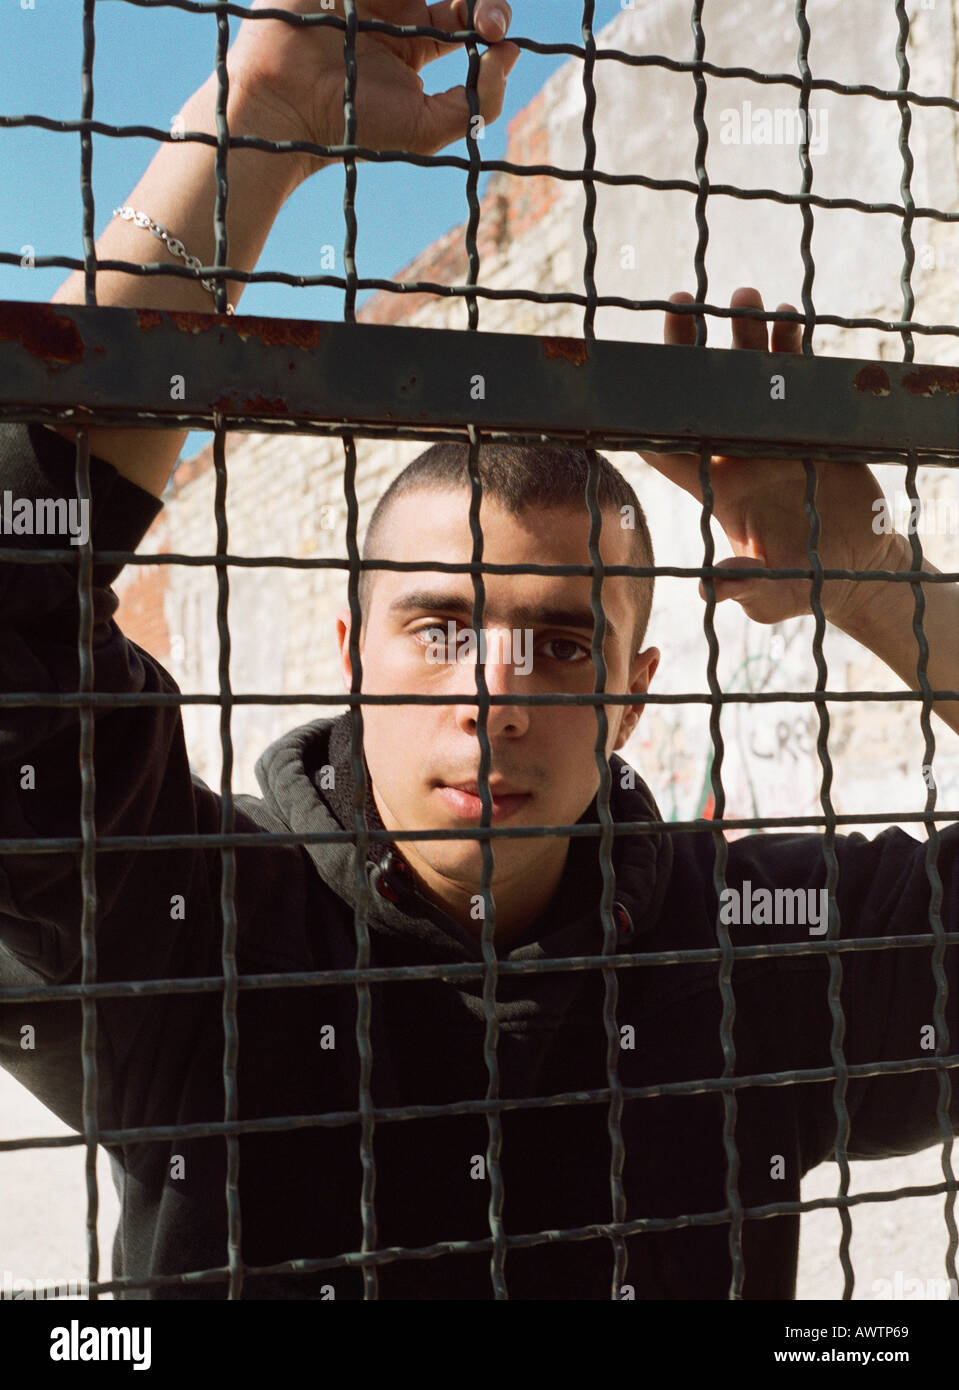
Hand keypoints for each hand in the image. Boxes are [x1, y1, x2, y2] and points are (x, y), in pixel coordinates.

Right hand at [229, 0, 519, 184]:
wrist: (286, 111)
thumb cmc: (352, 127)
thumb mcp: (427, 128)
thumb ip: (477, 102)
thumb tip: (512, 54)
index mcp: (415, 41)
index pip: (464, 16)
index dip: (489, 16)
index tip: (494, 34)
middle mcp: (392, 9)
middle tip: (484, 16)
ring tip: (464, 5)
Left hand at [638, 287, 899, 631]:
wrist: (855, 569)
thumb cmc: (800, 587)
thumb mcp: (771, 595)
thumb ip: (743, 589)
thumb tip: (710, 590)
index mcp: (717, 488)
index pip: (669, 446)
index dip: (647, 416)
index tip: (628, 382)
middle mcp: (738, 452)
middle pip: (703, 393)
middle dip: (689, 349)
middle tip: (679, 304)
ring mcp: (773, 435)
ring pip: (750, 375)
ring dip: (745, 334)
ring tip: (743, 296)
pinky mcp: (810, 425)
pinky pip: (797, 377)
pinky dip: (793, 345)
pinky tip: (787, 313)